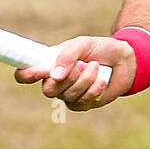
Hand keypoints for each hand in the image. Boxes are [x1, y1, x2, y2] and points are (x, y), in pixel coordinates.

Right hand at [13, 35, 136, 111]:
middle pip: (47, 90)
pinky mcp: (83, 104)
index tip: (40, 70)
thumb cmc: (99, 49)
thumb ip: (67, 55)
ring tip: (95, 66)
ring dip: (84, 80)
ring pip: (67, 96)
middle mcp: (55, 82)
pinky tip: (102, 79)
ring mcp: (68, 95)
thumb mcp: (82, 44)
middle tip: (81, 64)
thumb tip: (55, 75)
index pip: (25, 74)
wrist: (124, 60)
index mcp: (48, 64)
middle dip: (67, 78)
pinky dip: (94, 89)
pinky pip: (83, 102)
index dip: (26, 75)